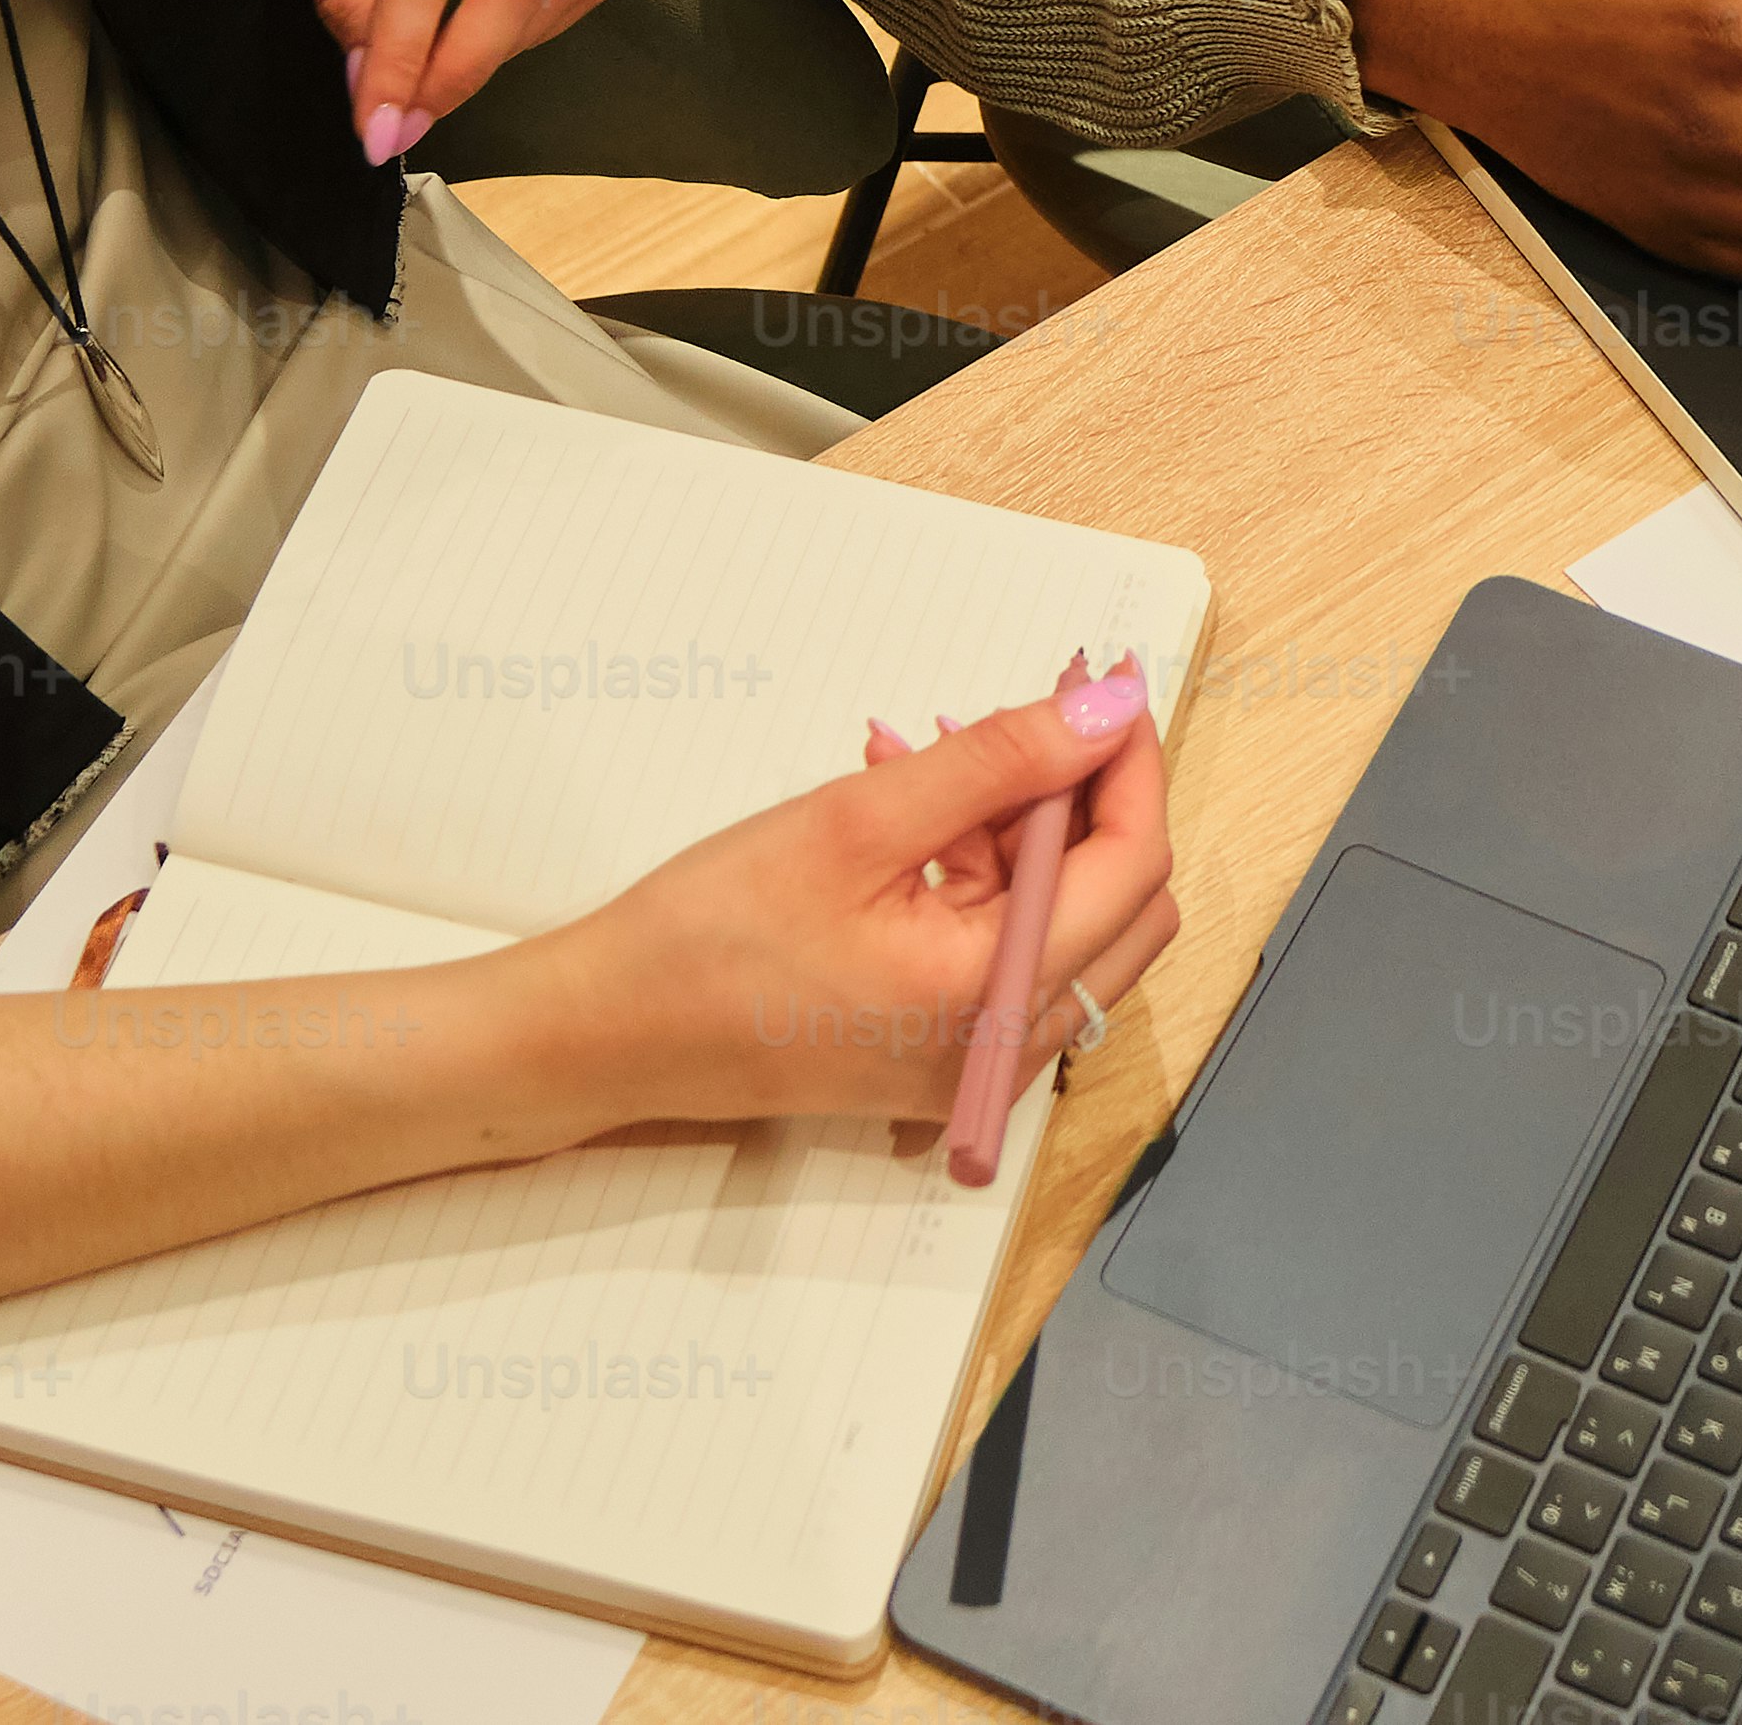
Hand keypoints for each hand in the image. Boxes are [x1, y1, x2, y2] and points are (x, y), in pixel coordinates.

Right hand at [524, 666, 1179, 1139]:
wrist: (608, 1034)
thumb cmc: (708, 938)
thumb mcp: (857, 822)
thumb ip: (997, 763)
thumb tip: (1104, 708)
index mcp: (997, 1002)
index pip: (1133, 866)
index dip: (1129, 761)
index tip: (1108, 680)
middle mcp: (1007, 1051)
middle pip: (1121, 901)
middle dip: (1085, 795)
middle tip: (1037, 709)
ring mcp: (976, 1061)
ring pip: (1062, 918)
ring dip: (1019, 828)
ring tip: (925, 756)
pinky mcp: (941, 1054)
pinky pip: (1004, 948)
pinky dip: (978, 873)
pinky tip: (906, 815)